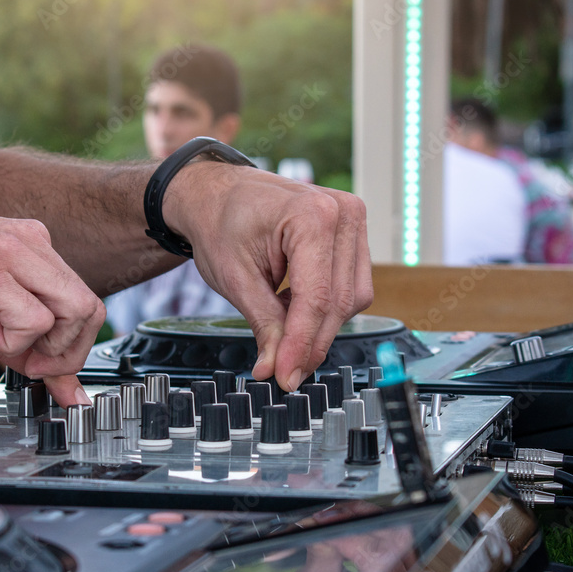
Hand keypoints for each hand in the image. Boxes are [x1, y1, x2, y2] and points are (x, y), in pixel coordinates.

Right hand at [0, 205, 102, 405]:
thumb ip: (19, 341)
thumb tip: (53, 379)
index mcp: (29, 244)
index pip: (82, 300)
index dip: (74, 346)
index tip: (53, 374)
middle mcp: (28, 242)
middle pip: (90, 309)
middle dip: (68, 354)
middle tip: (32, 368)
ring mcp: (12, 253)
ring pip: (74, 312)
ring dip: (43, 347)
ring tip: (0, 345)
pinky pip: (33, 322)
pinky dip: (12, 343)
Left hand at [164, 164, 372, 390]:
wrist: (219, 194)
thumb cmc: (221, 222)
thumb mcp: (235, 279)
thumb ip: (264, 325)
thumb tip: (277, 368)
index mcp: (311, 215)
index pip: (317, 298)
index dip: (302, 344)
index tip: (286, 377)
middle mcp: (342, 213)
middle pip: (339, 302)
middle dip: (311, 342)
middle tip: (284, 372)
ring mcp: (353, 220)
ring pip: (352, 298)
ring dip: (319, 324)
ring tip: (281, 323)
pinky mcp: (353, 233)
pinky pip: (352, 285)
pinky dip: (325, 306)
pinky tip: (294, 304)